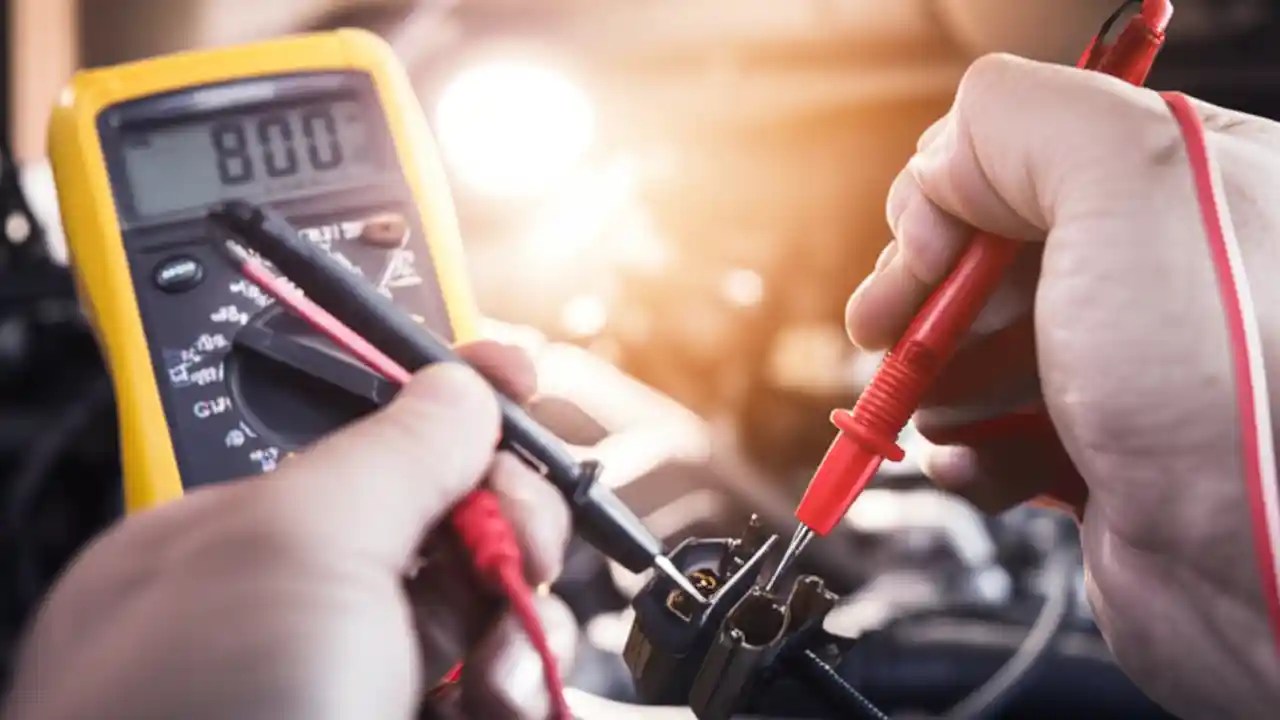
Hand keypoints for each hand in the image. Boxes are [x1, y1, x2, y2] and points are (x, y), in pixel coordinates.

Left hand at [3, 341, 575, 719]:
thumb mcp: (294, 551)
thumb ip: (391, 451)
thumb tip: (461, 389)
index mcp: (229, 540)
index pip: (355, 431)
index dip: (445, 397)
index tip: (518, 376)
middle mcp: (292, 615)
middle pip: (440, 518)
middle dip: (500, 518)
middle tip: (515, 543)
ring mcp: (353, 691)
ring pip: (484, 611)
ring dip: (516, 624)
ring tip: (494, 670)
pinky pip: (500, 691)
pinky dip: (520, 695)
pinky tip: (498, 709)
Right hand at [846, 54, 1279, 716]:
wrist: (1269, 580)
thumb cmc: (1234, 391)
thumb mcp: (1133, 183)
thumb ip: (1021, 121)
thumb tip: (943, 167)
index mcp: (1185, 181)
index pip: (1024, 147)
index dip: (953, 193)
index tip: (929, 250)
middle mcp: (1158, 267)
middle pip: (987, 248)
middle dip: (925, 292)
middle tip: (891, 328)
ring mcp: (1126, 364)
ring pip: (979, 345)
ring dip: (935, 377)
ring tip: (939, 406)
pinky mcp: (1099, 449)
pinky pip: (998, 431)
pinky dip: (966, 448)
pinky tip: (974, 461)